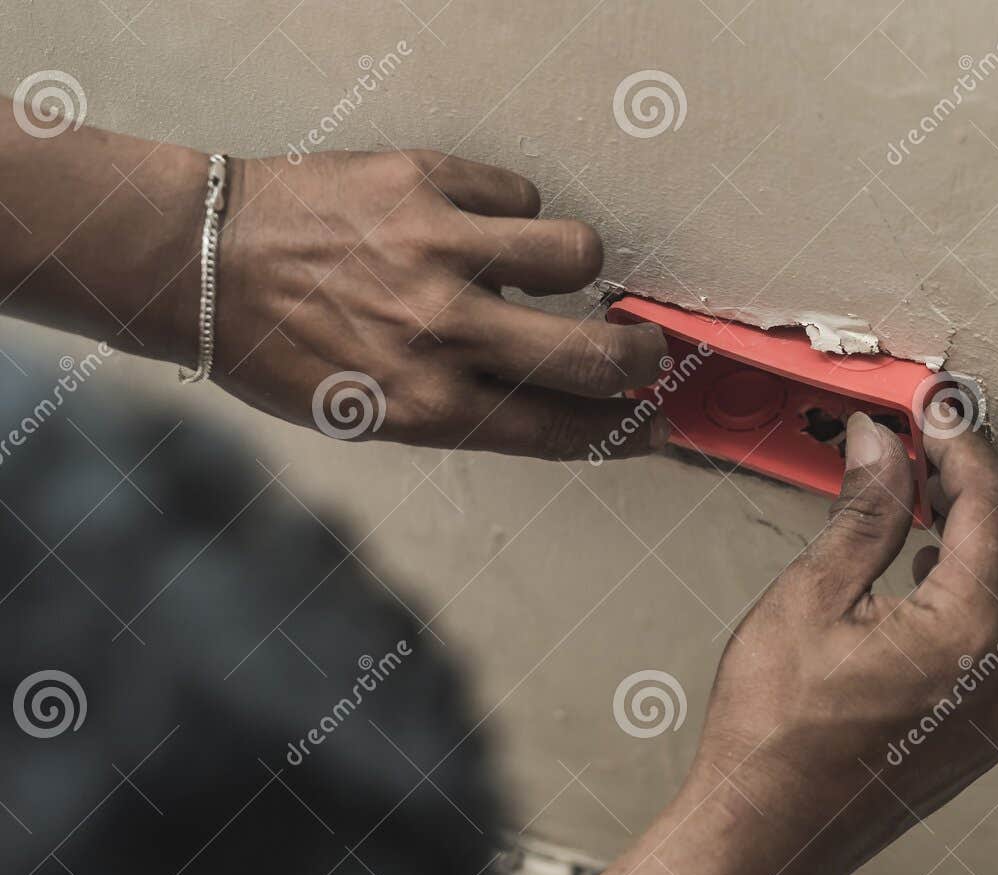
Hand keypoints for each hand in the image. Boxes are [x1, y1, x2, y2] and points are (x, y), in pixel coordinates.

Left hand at [211, 149, 667, 457]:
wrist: (202, 262)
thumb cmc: (284, 349)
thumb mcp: (373, 414)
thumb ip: (469, 410)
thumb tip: (562, 399)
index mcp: (432, 407)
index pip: (568, 429)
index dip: (628, 430)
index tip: (656, 420)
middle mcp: (443, 336)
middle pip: (600, 354)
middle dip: (642, 354)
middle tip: (643, 343)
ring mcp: (436, 254)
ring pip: (579, 254)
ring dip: (574, 266)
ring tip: (538, 267)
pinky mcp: (423, 183)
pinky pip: (520, 195)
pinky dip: (509, 211)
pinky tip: (473, 222)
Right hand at [691, 409, 997, 874]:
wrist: (771, 836)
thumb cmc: (776, 739)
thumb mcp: (809, 600)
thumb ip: (864, 515)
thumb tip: (882, 451)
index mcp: (969, 636)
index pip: (996, 506)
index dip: (966, 445)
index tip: (934, 416)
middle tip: (943, 453)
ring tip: (941, 503)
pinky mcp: (997, 728)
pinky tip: (943, 569)